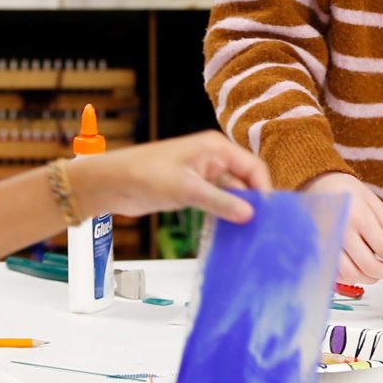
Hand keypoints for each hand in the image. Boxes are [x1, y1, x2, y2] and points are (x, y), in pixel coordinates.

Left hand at [71, 130, 263, 222]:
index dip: (264, 190)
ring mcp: (203, 174)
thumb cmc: (146, 175)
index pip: (253, 167)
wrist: (112, 183)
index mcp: (216, 148)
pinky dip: (224, 214)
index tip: (269, 216)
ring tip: (250, 235)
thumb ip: (220, 201)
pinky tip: (231, 232)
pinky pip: (217, 202)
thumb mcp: (187, 189)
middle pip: (245, 180)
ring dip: (238, 211)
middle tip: (263, 229)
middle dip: (253, 202)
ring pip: (232, 194)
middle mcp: (213, 158)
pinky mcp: (193, 189)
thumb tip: (251, 215)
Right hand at [309, 173, 382, 282]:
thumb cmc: (347, 191)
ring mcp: (328, 243)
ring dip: (373, 279)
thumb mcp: (373, 203)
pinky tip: (363, 270)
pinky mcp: (319, 251)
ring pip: (352, 275)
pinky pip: (337, 274)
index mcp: (358, 216)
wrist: (316, 184)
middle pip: (369, 266)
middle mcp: (341, 232)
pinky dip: (353, 277)